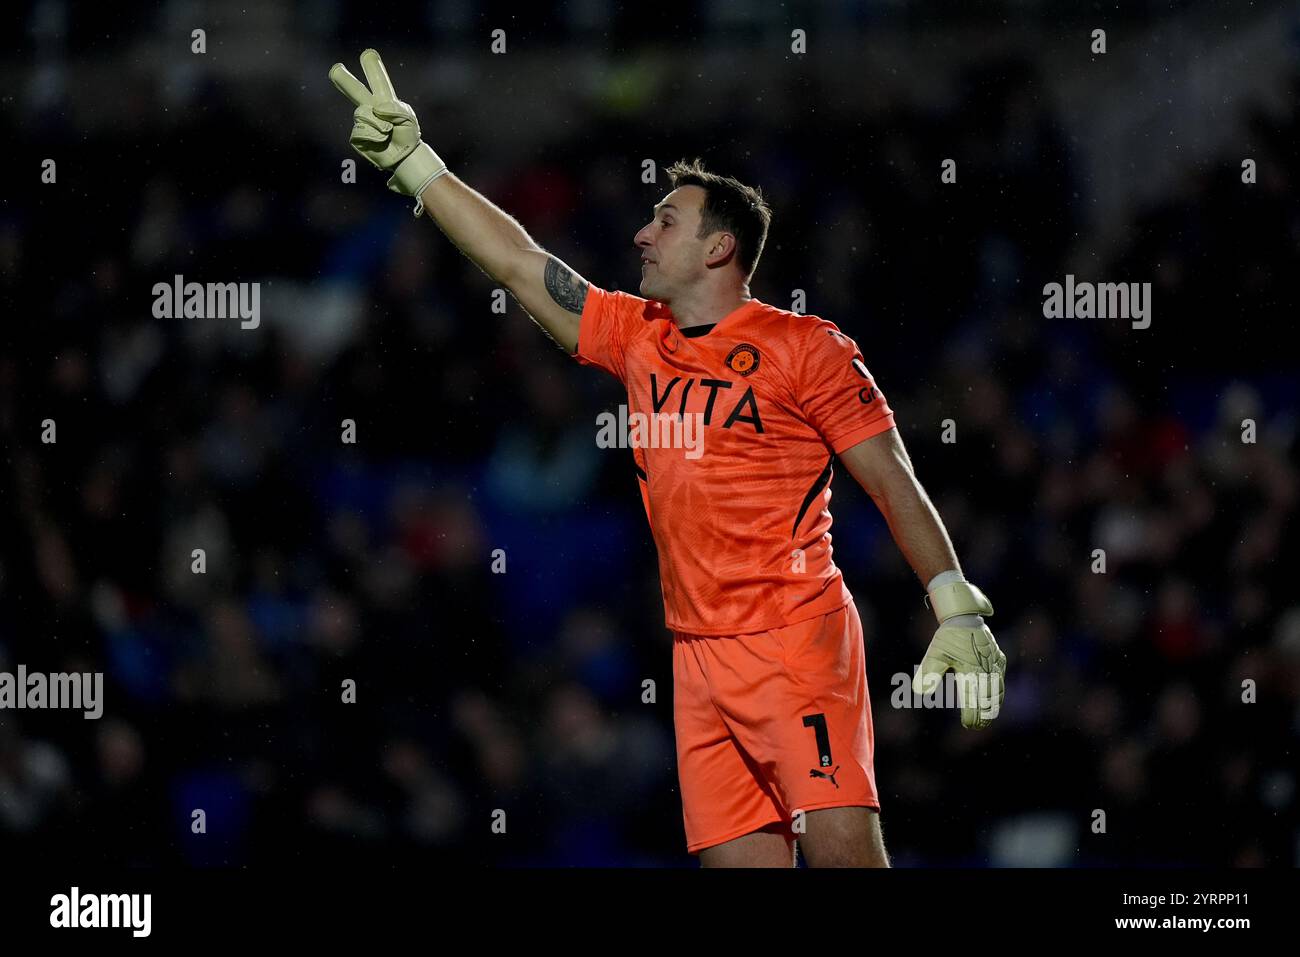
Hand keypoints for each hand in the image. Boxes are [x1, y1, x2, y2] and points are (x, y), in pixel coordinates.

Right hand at [329, 49, 446, 207]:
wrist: (404, 157)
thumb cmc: (407, 136)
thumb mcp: (408, 119)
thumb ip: (394, 109)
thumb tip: (375, 108)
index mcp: (384, 100)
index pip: (378, 81)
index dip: (373, 69)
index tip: (368, 55)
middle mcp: (371, 108)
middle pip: (355, 91)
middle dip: (344, 80)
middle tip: (336, 69)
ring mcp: (362, 122)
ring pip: (363, 114)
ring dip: (378, 124)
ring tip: (388, 133)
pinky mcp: (357, 136)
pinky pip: (362, 130)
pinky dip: (373, 135)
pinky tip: (381, 140)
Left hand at [912, 617, 1006, 728]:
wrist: (965, 617)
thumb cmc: (948, 637)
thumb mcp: (935, 653)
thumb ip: (928, 672)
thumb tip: (919, 692)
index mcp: (971, 670)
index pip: (973, 699)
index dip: (971, 714)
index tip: (967, 725)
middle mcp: (986, 670)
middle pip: (988, 699)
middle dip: (983, 715)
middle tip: (977, 727)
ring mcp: (995, 665)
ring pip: (998, 692)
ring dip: (993, 707)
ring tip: (986, 720)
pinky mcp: (999, 661)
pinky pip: (1001, 682)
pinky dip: (999, 695)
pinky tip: (995, 702)